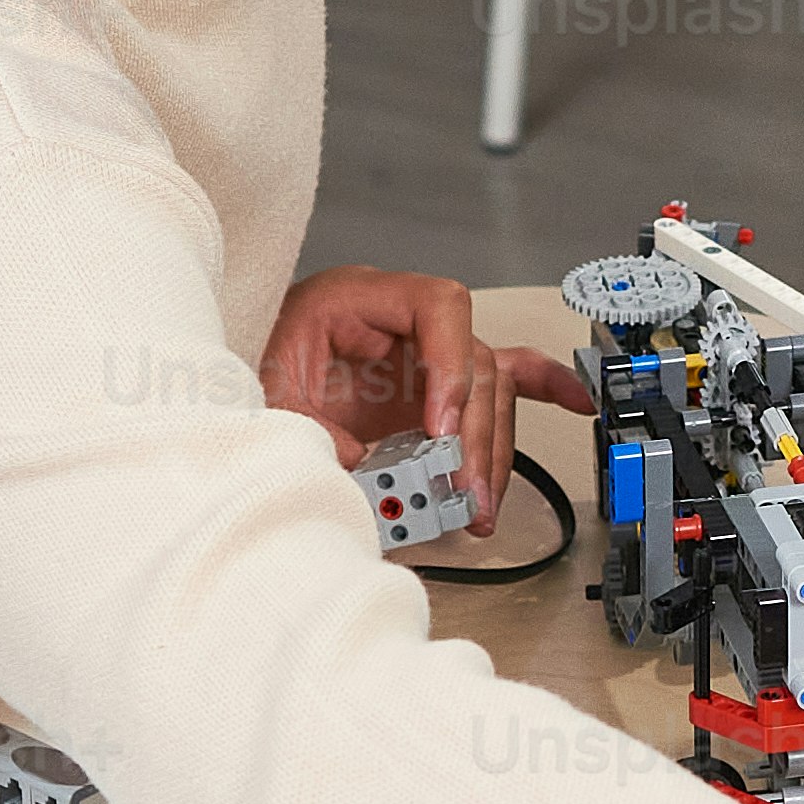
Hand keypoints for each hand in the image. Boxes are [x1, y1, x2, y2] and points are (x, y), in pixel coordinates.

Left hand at [263, 266, 583, 475]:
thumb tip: (360, 466)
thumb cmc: (249, 365)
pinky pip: (503, 375)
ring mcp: (422, 352)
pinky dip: (541, 389)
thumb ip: (309, 429)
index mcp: (360, 297)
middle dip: (476, 433)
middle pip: (476, 360)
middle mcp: (402, 321)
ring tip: (479, 506)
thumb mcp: (266, 394)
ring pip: (490, 390)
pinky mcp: (432, 384)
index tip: (441, 429)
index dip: (452, 365)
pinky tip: (575, 403)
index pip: (439, 305)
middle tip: (464, 491)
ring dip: (492, 450)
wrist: (228, 380)